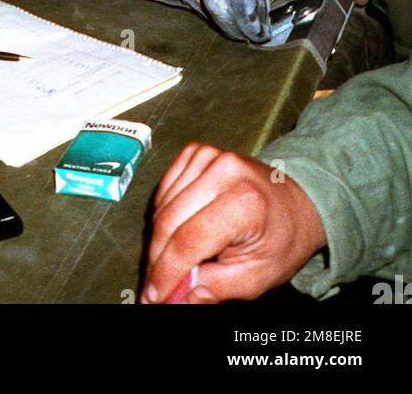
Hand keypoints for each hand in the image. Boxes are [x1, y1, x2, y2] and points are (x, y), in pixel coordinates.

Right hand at [141, 143, 326, 303]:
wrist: (296, 203)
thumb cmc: (281, 241)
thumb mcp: (257, 277)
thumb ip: (214, 289)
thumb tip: (175, 299)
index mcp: (244, 201)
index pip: (188, 241)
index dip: (165, 273)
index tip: (153, 297)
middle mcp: (223, 170)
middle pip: (168, 222)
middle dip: (156, 260)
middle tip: (153, 288)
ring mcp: (208, 155)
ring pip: (161, 206)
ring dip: (158, 240)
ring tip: (167, 264)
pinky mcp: (197, 151)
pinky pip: (164, 189)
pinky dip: (162, 216)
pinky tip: (175, 233)